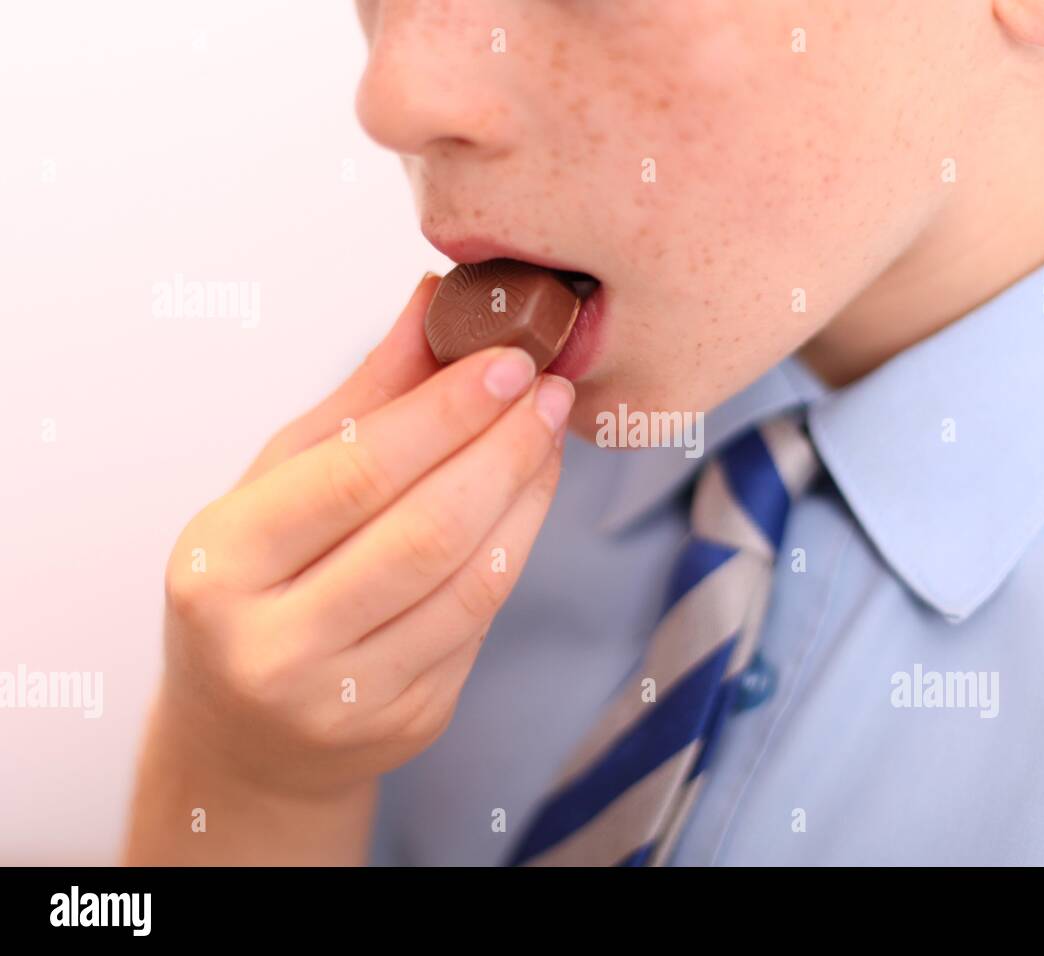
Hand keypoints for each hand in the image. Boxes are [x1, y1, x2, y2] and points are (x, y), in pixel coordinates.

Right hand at [153, 273, 572, 800]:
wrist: (244, 735)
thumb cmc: (251, 586)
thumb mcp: (275, 485)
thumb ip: (357, 401)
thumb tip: (429, 303)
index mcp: (222, 566)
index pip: (354, 475)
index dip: (445, 413)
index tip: (508, 360)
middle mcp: (277, 644)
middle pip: (426, 531)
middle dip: (503, 448)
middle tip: (547, 389)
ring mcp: (347, 697)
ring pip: (471, 583)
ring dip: (527, 496)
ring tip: (549, 434)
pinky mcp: (408, 723)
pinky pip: (482, 622)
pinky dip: (517, 547)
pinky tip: (531, 496)